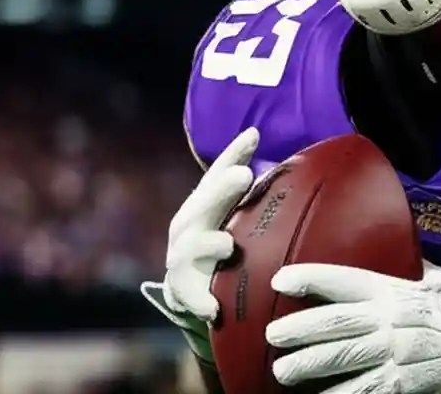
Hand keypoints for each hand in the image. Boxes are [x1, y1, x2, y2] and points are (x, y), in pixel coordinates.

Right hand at [141, 128, 258, 358]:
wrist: (194, 290)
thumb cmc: (219, 240)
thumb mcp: (232, 211)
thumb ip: (244, 177)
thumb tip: (257, 133)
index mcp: (204, 204)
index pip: (217, 174)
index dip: (233, 154)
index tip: (254, 136)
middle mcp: (189, 226)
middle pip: (202, 204)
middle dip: (220, 190)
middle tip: (242, 175)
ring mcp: (183, 258)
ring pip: (193, 247)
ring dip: (210, 244)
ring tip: (227, 245)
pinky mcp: (183, 289)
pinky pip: (190, 295)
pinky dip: (200, 300)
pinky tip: (214, 306)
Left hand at [266, 260, 440, 393]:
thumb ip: (412, 269)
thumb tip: (392, 244)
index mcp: (399, 291)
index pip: (347, 280)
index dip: (312, 278)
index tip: (281, 279)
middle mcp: (395, 320)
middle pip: (336, 323)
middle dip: (299, 330)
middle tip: (272, 335)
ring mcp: (399, 355)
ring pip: (343, 361)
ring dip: (309, 366)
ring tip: (283, 371)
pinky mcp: (407, 385)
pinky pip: (366, 391)